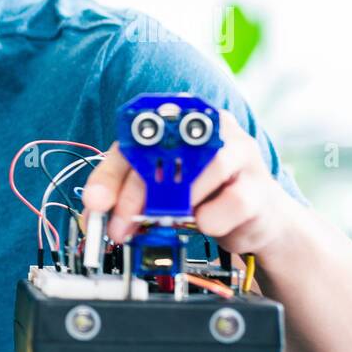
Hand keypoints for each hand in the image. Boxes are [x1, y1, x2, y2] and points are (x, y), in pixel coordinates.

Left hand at [81, 109, 297, 255]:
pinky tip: (205, 223)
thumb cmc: (202, 196)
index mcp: (176, 123)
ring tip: (165, 223)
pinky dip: (211, 219)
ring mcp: (238, 153)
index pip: (133, 143)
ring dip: (174, 207)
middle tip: (120, 228)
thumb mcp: (156, 195)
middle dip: (133, 199)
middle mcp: (206, 129)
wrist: (255, 217)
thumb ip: (124, 199)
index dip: (110, 176)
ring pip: (198, 174)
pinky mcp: (259, 184)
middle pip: (161, 157)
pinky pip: (230, 202)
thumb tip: (92, 216)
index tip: (96, 203)